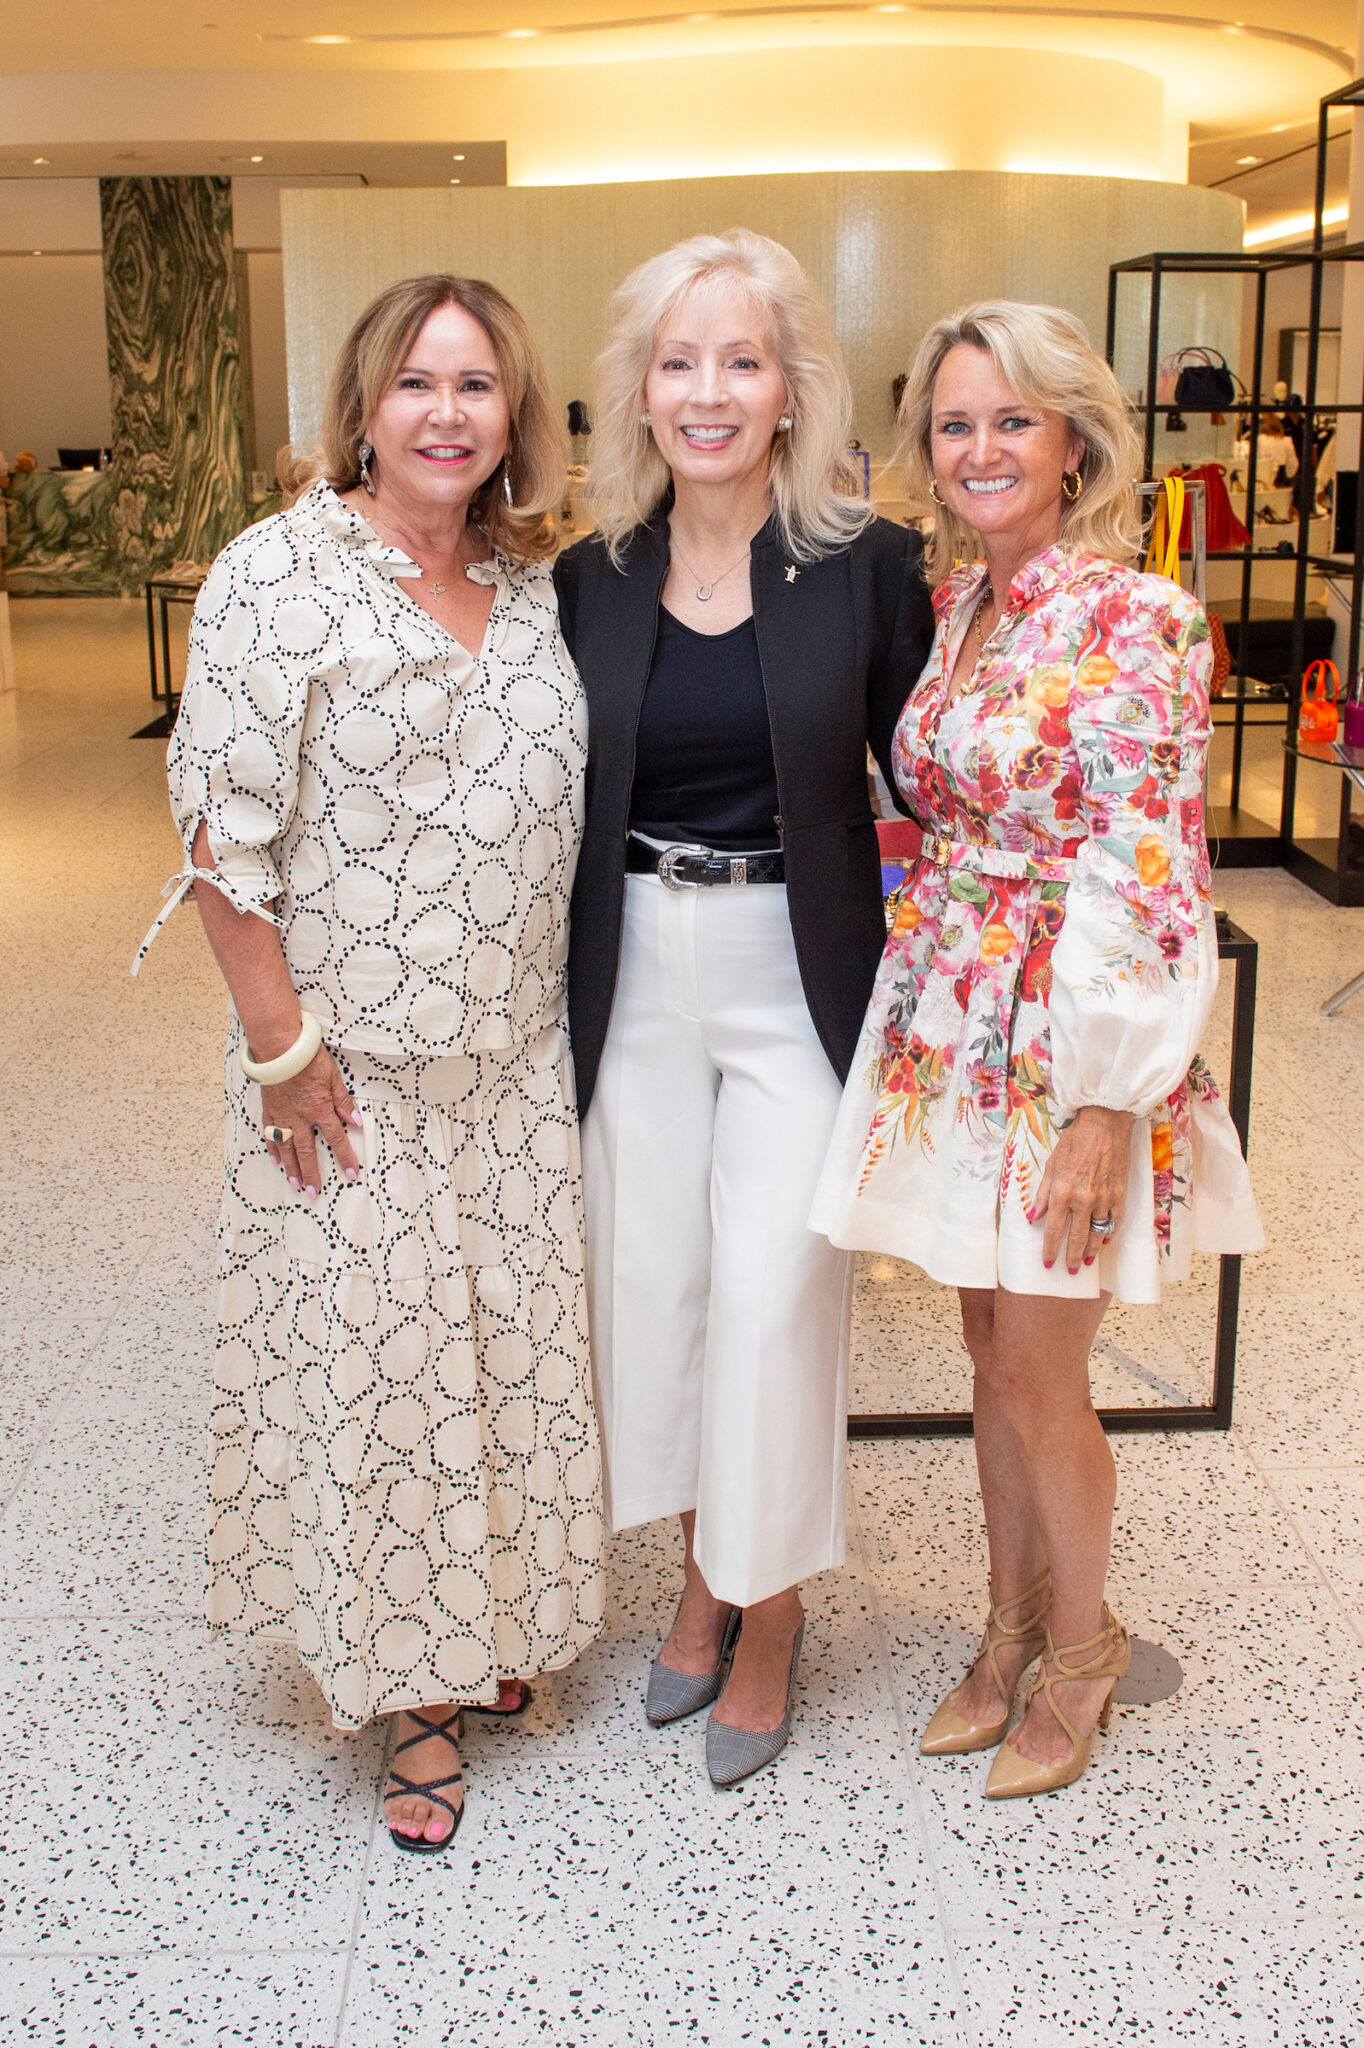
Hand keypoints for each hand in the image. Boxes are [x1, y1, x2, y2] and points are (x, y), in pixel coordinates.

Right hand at [261, 1046, 362, 1197]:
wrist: (278, 1047)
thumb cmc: (307, 1058)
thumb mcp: (333, 1077)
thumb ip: (343, 1101)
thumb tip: (356, 1121)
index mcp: (319, 1109)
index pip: (336, 1139)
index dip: (345, 1157)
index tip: (351, 1173)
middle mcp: (300, 1117)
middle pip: (307, 1152)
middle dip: (312, 1174)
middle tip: (313, 1192)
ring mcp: (282, 1115)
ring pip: (287, 1148)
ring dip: (292, 1167)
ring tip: (295, 1184)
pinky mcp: (269, 1109)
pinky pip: (270, 1133)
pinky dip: (273, 1148)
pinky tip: (275, 1160)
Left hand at [1030, 1106, 1132, 1274]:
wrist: (1104, 1125)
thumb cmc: (1074, 1141)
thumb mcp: (1051, 1164)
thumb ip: (1042, 1193)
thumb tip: (1033, 1216)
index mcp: (1063, 1192)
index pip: (1054, 1229)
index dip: (1050, 1249)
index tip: (1048, 1263)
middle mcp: (1083, 1199)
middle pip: (1078, 1237)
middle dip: (1073, 1257)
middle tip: (1070, 1271)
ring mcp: (1104, 1198)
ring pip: (1098, 1233)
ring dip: (1093, 1250)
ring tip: (1087, 1262)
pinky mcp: (1119, 1194)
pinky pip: (1114, 1220)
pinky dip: (1110, 1232)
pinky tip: (1106, 1241)